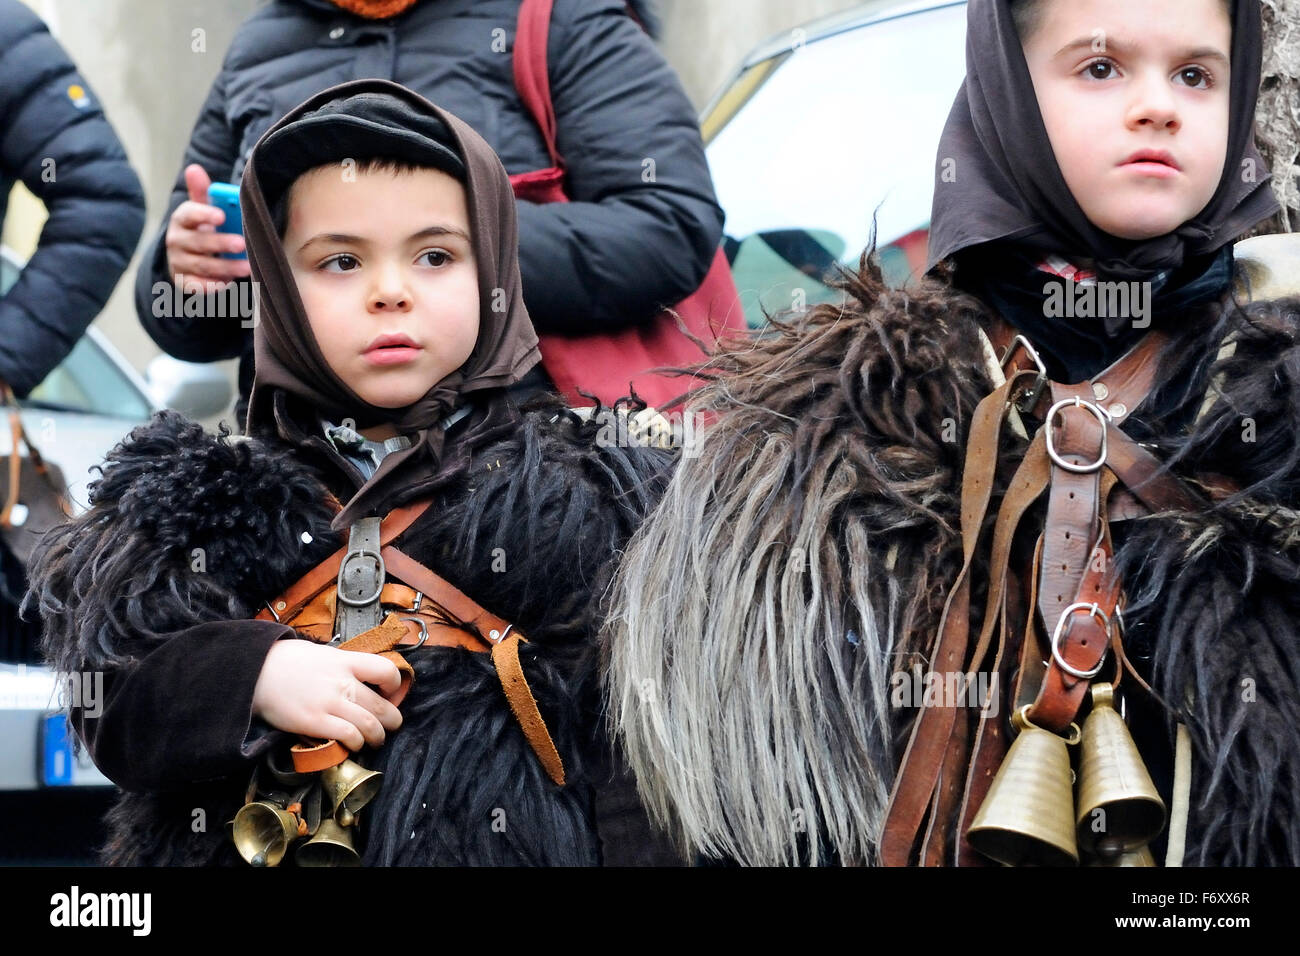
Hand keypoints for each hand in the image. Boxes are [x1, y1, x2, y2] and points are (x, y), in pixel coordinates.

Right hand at [164, 164, 250, 292]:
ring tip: (247, 267)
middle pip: (198, 242)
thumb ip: (201, 192)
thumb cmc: (199, 228)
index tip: (221, 216)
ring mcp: (179, 262)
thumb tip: (194, 169)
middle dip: (220, 243)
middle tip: (242, 243)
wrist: (184, 256)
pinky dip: (210, 287)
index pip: (188, 214)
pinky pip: (196, 286)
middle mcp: (177, 241)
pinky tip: (226, 284)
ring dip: (224, 267)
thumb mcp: (199, 210)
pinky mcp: (184, 281)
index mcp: (182, 219)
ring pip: (202, 266)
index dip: (203, 215)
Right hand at [251, 639, 403, 751]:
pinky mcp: (316, 722)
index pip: (387, 671)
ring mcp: (330, 703)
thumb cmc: (288, 661)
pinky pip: (349, 737)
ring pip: (371, 726)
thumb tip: (362, 677)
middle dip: (392, 721)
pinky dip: (357, 743)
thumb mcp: (324, 654)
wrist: (256, 672)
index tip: (389, 694)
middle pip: (382, 706)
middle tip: (390, 725)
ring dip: (378, 737)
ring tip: (375, 740)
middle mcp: (343, 682)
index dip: (395, 685)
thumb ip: (345, 665)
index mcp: (347, 661)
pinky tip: (354, 744)